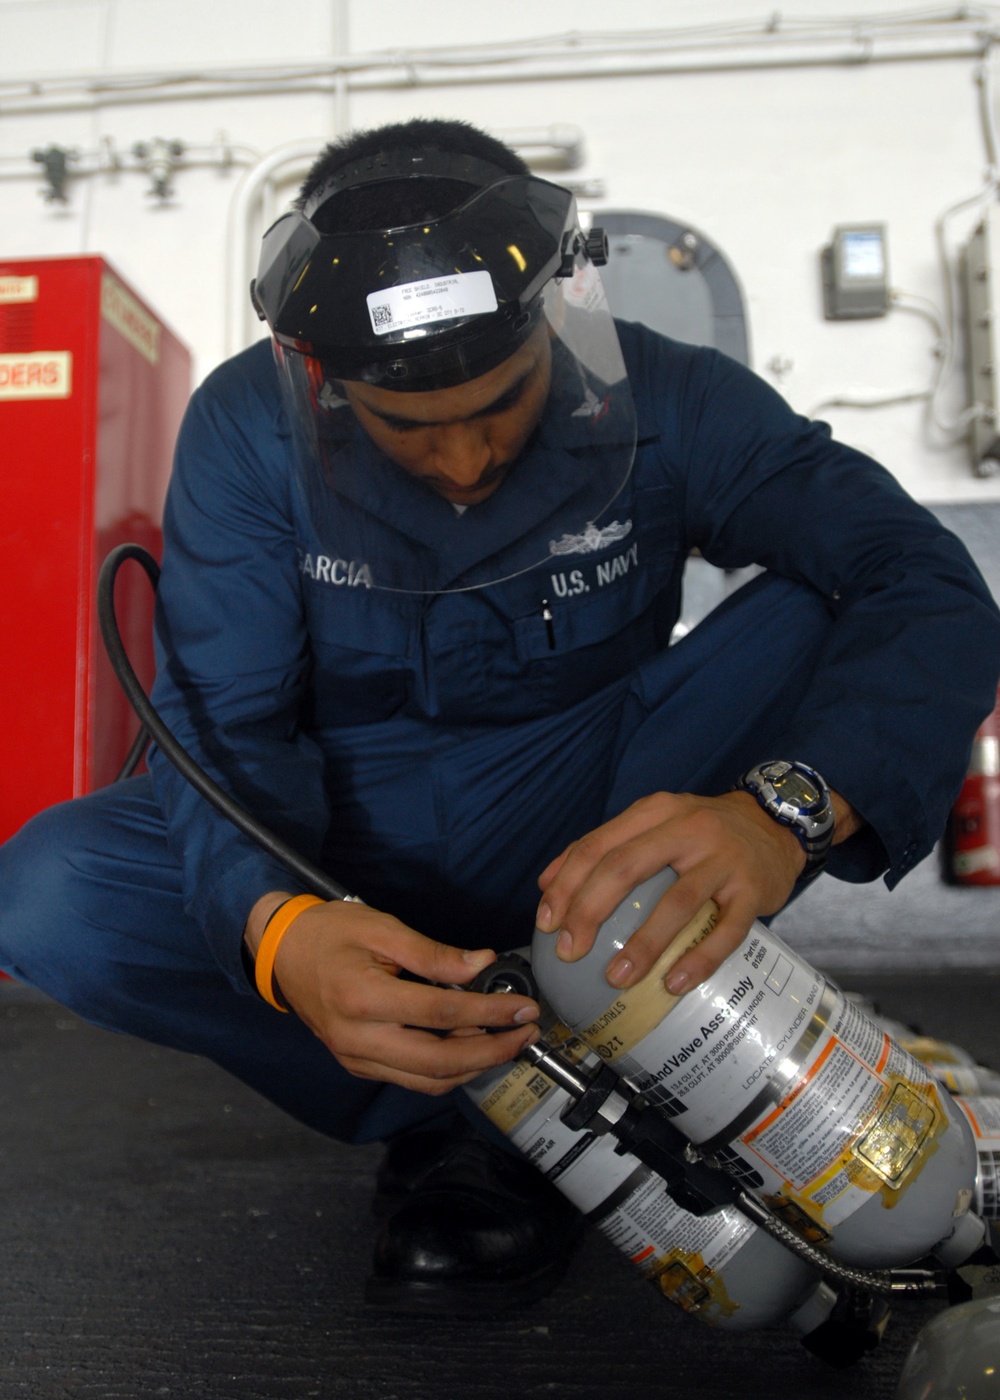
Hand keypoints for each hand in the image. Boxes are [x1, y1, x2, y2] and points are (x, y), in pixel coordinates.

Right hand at [246, 894, 540, 1094]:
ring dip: (474, 1068)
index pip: (442, 1015)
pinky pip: (410, 1079)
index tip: (524, 1008)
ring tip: (506, 1042)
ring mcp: (356, 1058)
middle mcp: (358, 1039)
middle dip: (492, 1053)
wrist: (280, 952)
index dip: (490, 1014)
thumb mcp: (382, 928)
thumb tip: (482, 964)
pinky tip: (470, 1049)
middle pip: (439, 1063)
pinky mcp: (358, 1064)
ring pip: (427, 1082)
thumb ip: (433, 953)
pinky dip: (446, 1071)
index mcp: (362, 999)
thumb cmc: (329, 933)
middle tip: (525, 1035)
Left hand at [535, 790, 810, 996]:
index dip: (567, 884)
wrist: (776, 825)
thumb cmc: (704, 832)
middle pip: (625, 867)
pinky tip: (673, 983)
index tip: (546, 922)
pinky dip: (698, 960)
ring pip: (675, 902)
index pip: (598, 845)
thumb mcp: (655, 822)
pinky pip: (726, 931)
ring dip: (642, 945)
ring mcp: (723, 859)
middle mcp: (688, 828)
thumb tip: (548, 883)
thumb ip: (605, 845)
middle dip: (589, 912)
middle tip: (569, 951)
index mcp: (655, 812)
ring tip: (615, 977)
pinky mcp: (753, 890)